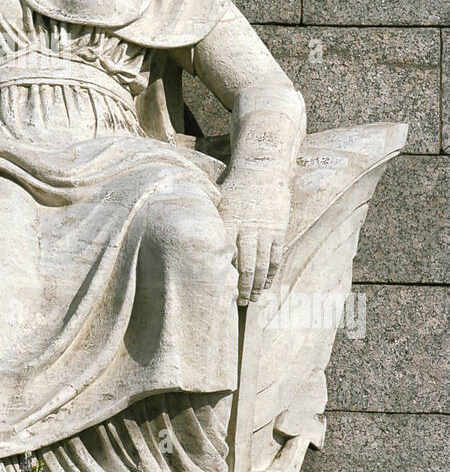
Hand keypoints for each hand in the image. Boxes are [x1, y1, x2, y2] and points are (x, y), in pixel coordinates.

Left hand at [216, 173, 290, 305]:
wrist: (261, 168)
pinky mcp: (278, 230)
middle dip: (241, 288)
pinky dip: (271, 273)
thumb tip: (193, 243)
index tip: (217, 293)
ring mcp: (264, 231)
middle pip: (245, 268)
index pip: (223, 258)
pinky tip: (267, 284)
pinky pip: (275, 257)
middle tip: (237, 303)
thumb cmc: (233, 186)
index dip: (222, 278)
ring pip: (262, 266)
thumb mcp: (215, 201)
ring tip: (253, 299)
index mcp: (227, 223)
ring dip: (257, 286)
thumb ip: (208, 223)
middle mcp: (246, 230)